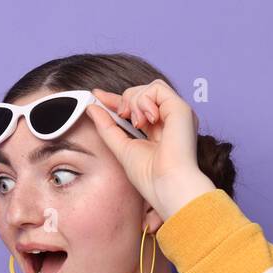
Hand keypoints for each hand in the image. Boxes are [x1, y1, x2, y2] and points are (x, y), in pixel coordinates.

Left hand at [85, 82, 214, 223]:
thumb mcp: (121, 147)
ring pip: (149, 88)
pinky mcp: (181, 108)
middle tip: (122, 117)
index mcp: (159, 129)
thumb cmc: (149, 176)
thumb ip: (107, 127)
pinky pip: (157, 88)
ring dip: (135, 102)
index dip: (116, 100)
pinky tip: (146, 119)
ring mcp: (176, 113)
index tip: (97, 95)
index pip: (136, 107)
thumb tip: (92, 107)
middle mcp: (170, 119)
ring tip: (137, 124)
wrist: (166, 185)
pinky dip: (145, 100)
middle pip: (142, 93)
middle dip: (124, 100)